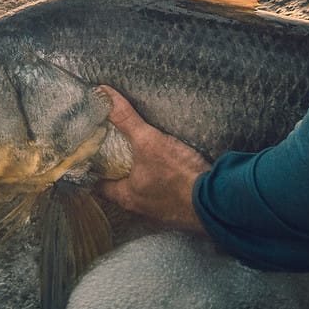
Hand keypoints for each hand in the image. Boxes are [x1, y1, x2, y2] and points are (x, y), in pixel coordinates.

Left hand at [94, 86, 209, 234]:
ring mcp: (161, 213)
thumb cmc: (177, 176)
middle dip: (120, 176)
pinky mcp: (180, 212)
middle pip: (122, 192)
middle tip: (117, 156)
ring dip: (143, 182)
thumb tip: (103, 94)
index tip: (93, 159)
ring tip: (143, 162)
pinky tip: (170, 173)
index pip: (100, 187)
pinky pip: (166, 198)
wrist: (216, 200)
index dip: (95, 173)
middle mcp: (140, 208)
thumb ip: (126, 119)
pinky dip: (164, 187)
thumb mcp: (149, 142)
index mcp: (126, 196)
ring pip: (144, 196)